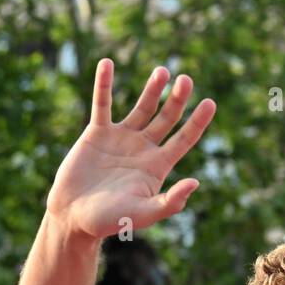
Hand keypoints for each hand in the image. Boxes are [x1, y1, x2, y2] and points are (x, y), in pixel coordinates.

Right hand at [47, 59, 214, 240]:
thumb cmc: (110, 221)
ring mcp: (121, 138)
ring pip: (141, 107)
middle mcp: (143, 148)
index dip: (197, 122)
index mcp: (158, 166)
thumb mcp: (144, 214)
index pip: (184, 139)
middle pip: (166, 118)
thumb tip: (196, 182)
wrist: (74, 216)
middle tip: (186, 79)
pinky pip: (102, 104)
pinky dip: (103, 84)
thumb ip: (170, 202)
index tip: (210, 103)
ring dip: (152, 89)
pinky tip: (107, 63)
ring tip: (163, 71)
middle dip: (177, 99)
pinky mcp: (97, 133)